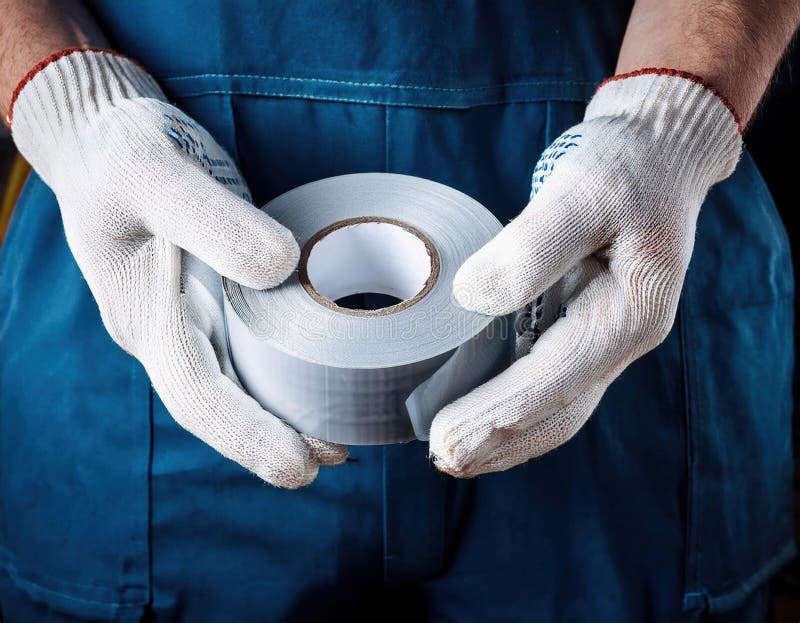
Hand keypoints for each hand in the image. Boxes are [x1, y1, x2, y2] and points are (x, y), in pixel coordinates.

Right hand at [11, 49, 346, 487]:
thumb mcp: (154, 170)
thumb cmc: (120, 149)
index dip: (250, 437)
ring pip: (232, 381)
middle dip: (273, 439)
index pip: (197, 398)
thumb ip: (211, 219)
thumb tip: (281, 266)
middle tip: (336, 457)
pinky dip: (276, 372)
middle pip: (219, 404)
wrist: (99, 136)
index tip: (303, 467)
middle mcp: (164, 330)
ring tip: (334, 435)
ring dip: (279, 414)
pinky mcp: (204, 295)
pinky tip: (312, 374)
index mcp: (146, 317)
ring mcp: (182, 316)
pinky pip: (240, 348)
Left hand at [430, 71, 741, 476]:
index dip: (497, 414)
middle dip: (497, 440)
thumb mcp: (580, 192)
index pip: (554, 383)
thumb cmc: (622, 168)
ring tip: (455, 456)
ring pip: (558, 408)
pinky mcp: (589, 328)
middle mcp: (624, 338)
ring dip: (507, 437)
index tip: (446, 433)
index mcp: (630, 313)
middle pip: (558, 411)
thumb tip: (476, 296)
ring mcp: (608, 338)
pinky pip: (554, 385)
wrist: (656, 155)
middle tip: (440, 457)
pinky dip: (518, 409)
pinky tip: (485, 417)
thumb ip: (533, 246)